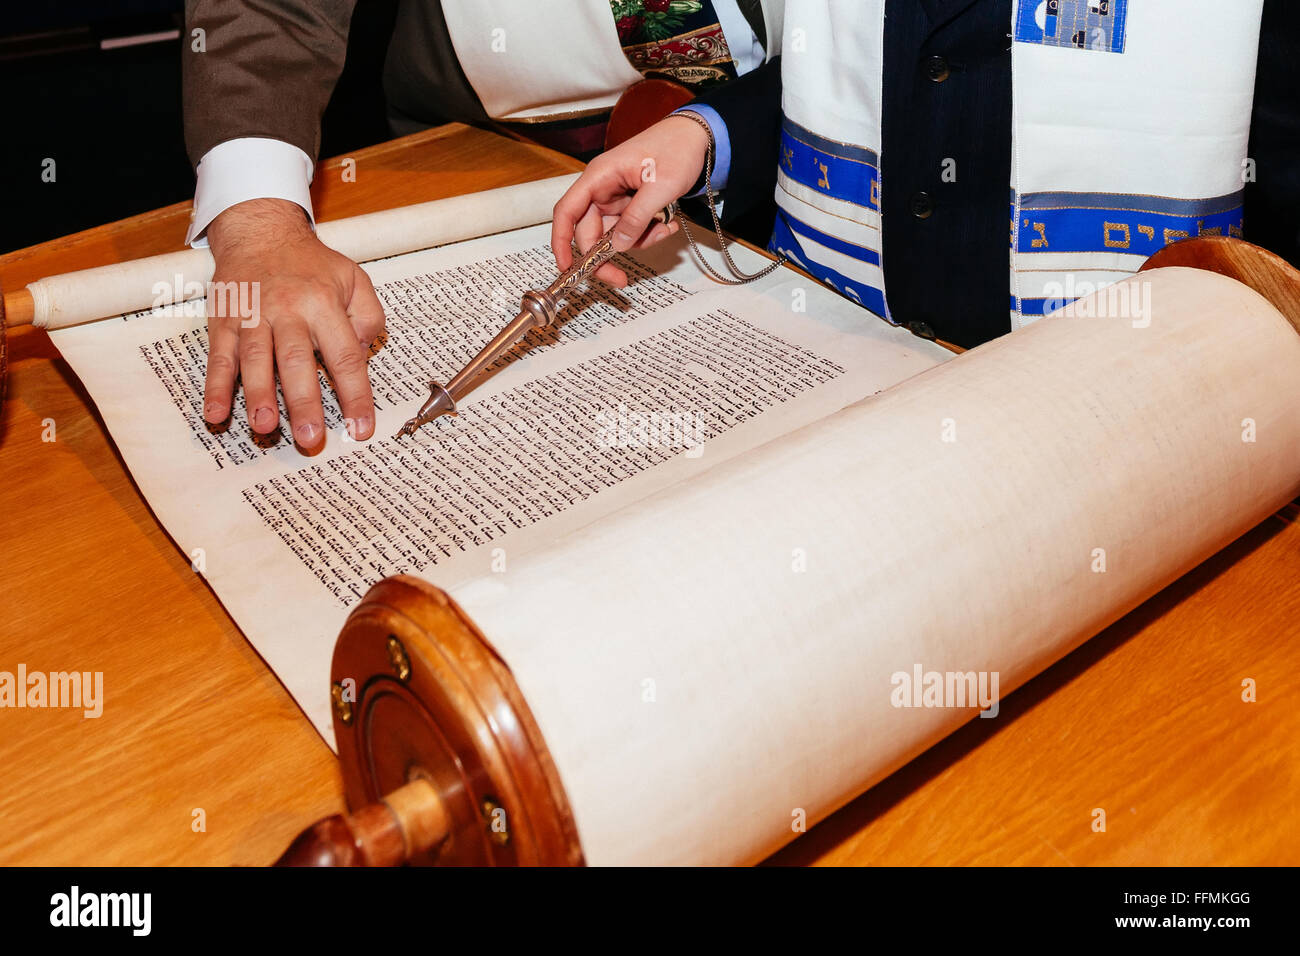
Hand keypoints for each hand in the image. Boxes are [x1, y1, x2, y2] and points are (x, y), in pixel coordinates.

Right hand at [203, 198, 384, 450]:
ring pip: (255, 359)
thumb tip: (364, 356)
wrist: (260, 231)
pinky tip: (216, 414)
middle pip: (296, 360)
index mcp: (324, 304)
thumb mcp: (355, 280)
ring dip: (258, 395)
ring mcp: (252, 316)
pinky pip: (219, 357)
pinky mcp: (224, 321)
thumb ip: (369, 317)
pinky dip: (215, 387)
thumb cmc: (312, 265)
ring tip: (264, 428)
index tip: (360, 428)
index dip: (354, 395)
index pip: (344, 356)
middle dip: (303, 402)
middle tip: (309, 438)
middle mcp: (288, 311)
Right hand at [551, 114, 709, 285]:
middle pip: (590, 232)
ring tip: (664, 228)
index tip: (566, 268)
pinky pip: (631, 229)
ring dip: (638, 241)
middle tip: (621, 279)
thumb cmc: (677, 149)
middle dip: (606, 256)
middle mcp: (602, 189)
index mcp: (599, 177)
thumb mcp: (660, 186)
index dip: (560, 241)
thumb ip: (636, 218)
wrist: (697, 137)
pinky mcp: (630, 204)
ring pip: (614, 236)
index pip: (566, 212)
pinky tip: (667, 223)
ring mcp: (616, 198)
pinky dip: (648, 233)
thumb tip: (616, 246)